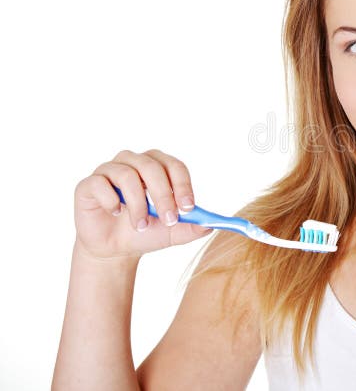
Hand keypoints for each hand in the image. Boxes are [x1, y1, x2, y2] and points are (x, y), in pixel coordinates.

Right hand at [73, 149, 212, 259]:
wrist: (114, 249)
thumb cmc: (146, 232)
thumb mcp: (173, 233)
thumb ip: (192, 227)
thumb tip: (210, 226)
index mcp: (157, 166)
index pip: (174, 166)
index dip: (182, 184)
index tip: (188, 208)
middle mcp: (133, 162)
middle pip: (152, 167)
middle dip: (163, 195)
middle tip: (169, 219)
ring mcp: (109, 170)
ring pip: (127, 175)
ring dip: (138, 204)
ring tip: (141, 226)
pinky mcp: (88, 184)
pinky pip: (100, 184)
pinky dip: (112, 201)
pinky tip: (116, 214)